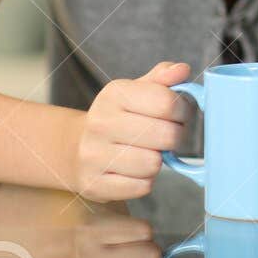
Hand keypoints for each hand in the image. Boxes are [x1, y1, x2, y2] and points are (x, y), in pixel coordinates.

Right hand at [71, 60, 190, 201]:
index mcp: (113, 95)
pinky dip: (145, 181)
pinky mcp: (94, 184)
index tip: (180, 114)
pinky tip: (134, 170)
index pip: (167, 102)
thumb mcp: (135, 91)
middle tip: (167, 136)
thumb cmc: (116, 118)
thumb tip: (183, 70)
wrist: (74, 149)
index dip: (183, 110)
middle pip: (166, 135)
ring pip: (154, 164)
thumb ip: (162, 79)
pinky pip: (142, 187)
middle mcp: (100, 123)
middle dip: (174, 138)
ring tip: (147, 152)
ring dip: (158, 161)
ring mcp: (94, 156)